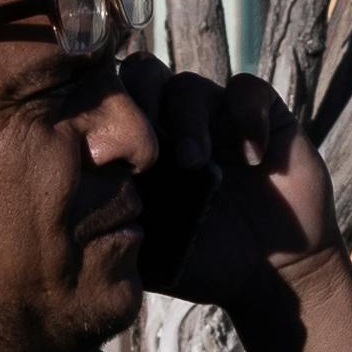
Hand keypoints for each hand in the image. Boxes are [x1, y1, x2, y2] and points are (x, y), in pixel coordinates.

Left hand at [129, 60, 338, 306]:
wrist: (276, 274)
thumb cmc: (210, 264)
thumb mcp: (152, 256)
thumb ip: (115, 234)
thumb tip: (74, 217)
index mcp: (143, 151)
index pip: (113, 107)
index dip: (107, 117)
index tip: (112, 157)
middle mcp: (176, 125)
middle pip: (143, 77)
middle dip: (142, 102)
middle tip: (149, 145)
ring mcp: (218, 118)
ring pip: (188, 84)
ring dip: (187, 119)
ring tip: (196, 163)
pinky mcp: (263, 116)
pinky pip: (247, 89)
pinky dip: (246, 116)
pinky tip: (252, 158)